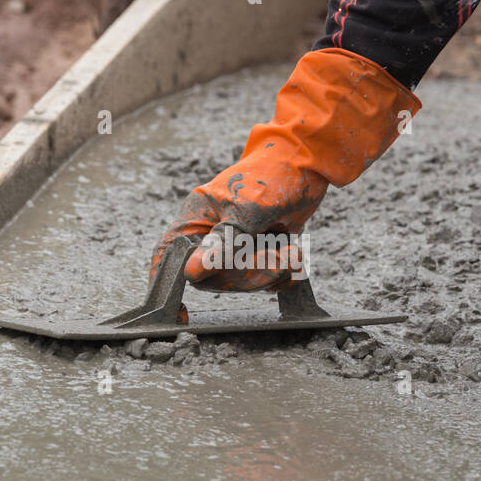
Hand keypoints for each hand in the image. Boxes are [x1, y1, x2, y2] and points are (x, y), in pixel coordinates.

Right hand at [151, 48, 419, 302]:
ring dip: (273, 270)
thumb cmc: (272, 175)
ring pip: (245, 281)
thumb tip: (192, 272)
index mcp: (197, 218)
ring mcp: (238, 245)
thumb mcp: (247, 208)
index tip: (184, 316)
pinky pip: (267, 278)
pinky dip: (284, 271)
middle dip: (251, 274)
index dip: (170, 286)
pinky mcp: (262, 251)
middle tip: (278, 257)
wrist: (310, 163)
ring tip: (292, 249)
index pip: (171, 257)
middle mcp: (212, 234)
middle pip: (217, 278)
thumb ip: (223, 243)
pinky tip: (294, 252)